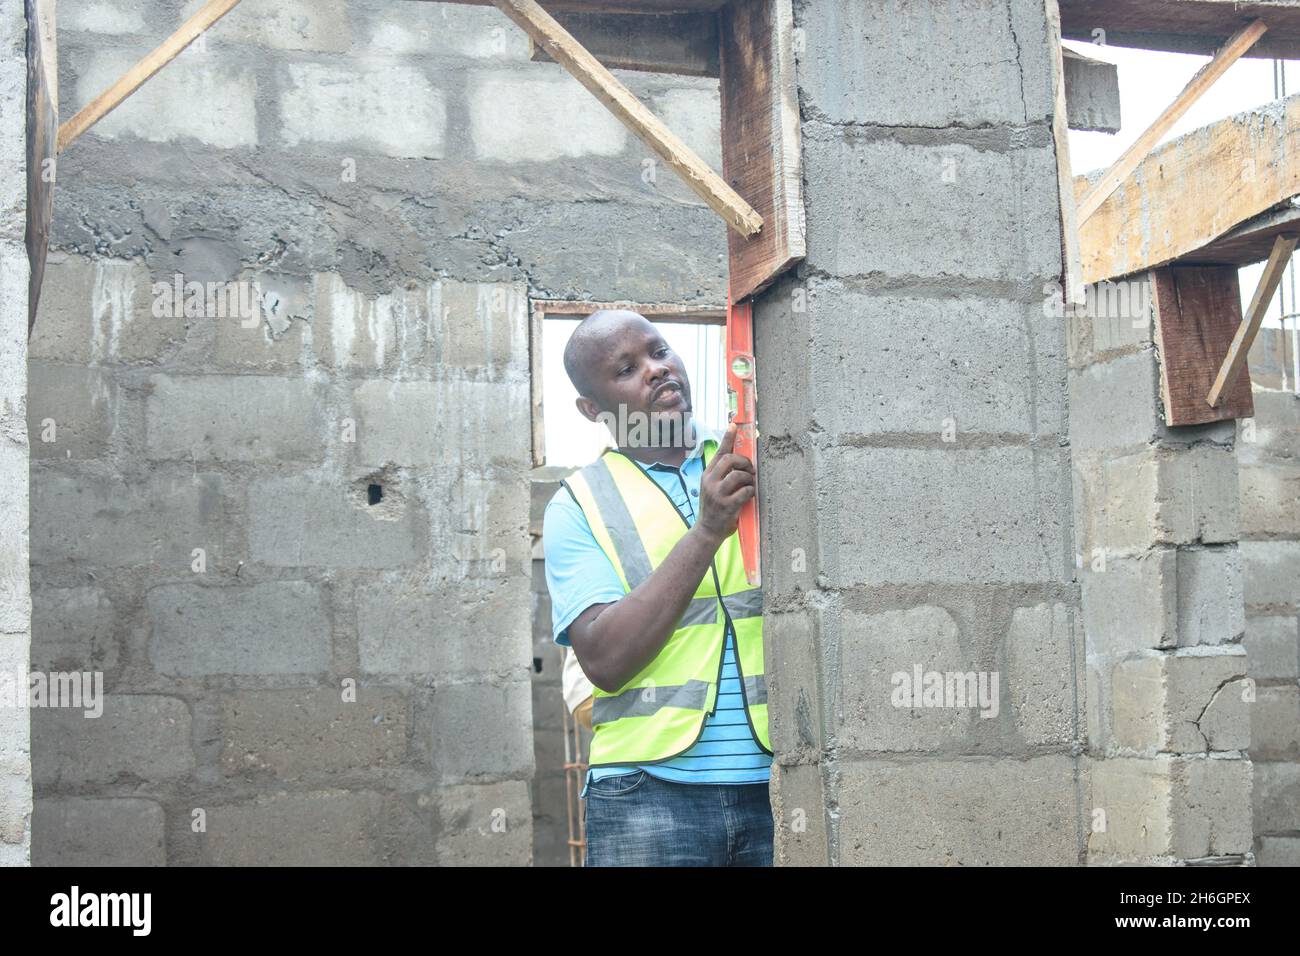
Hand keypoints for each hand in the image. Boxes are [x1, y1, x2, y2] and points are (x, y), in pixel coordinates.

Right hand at [696, 424, 753, 544]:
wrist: (707, 531)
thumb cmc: (714, 508)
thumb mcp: (712, 488)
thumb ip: (722, 475)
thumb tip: (740, 461)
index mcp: (707, 475)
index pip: (719, 452)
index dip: (727, 438)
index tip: (734, 424)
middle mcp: (710, 481)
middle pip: (730, 460)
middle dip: (744, 462)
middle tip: (751, 469)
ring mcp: (717, 493)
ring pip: (739, 475)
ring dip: (749, 479)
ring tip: (750, 485)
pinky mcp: (727, 505)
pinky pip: (745, 491)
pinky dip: (751, 492)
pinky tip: (749, 496)